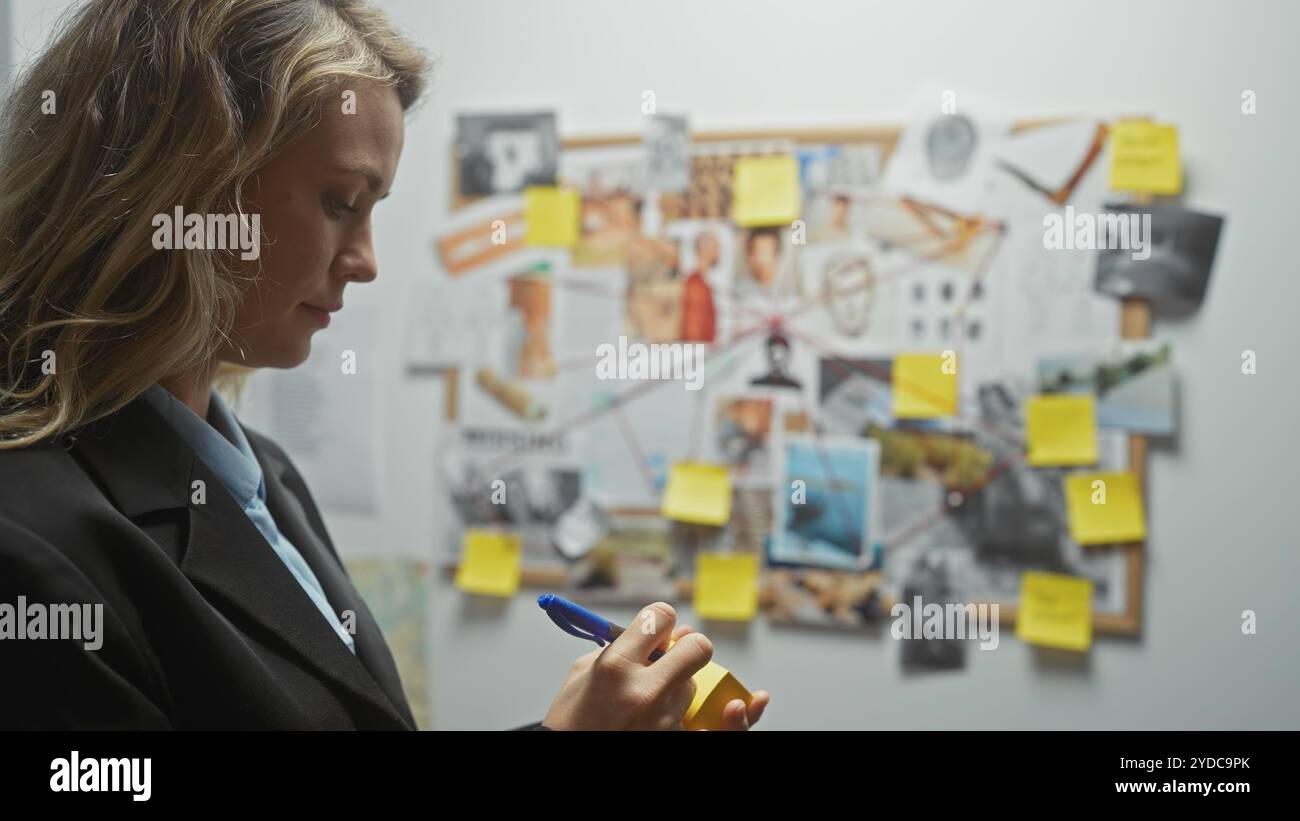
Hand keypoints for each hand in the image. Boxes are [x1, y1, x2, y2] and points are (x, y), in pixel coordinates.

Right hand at [542, 602, 769, 730]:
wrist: (567, 755)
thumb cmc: (572, 717)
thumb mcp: (584, 672)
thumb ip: (622, 647)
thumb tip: (670, 634)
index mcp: (616, 666)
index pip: (662, 617)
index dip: (661, 619)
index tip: (657, 629)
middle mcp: (645, 691)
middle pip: (698, 647)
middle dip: (688, 647)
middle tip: (676, 655)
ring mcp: (663, 722)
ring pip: (692, 686)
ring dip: (676, 687)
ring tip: (646, 702)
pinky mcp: (672, 740)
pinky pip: (690, 719)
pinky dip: (676, 716)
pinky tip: (659, 717)